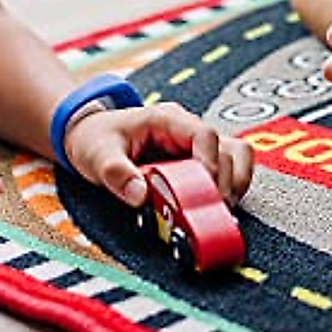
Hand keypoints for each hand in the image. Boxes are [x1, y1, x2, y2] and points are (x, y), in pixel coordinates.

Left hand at [63, 102, 253, 207]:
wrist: (92, 139)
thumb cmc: (96, 140)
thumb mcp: (97, 155)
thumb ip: (116, 173)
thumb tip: (140, 195)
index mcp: (168, 120)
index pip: (204, 134)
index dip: (211, 163)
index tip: (206, 190)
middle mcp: (190, 131)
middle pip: (229, 150)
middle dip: (226, 183)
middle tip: (212, 211)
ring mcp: (199, 148)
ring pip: (238, 159)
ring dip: (235, 186)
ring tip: (219, 212)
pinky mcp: (201, 165)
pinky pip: (231, 173)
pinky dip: (230, 192)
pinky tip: (214, 210)